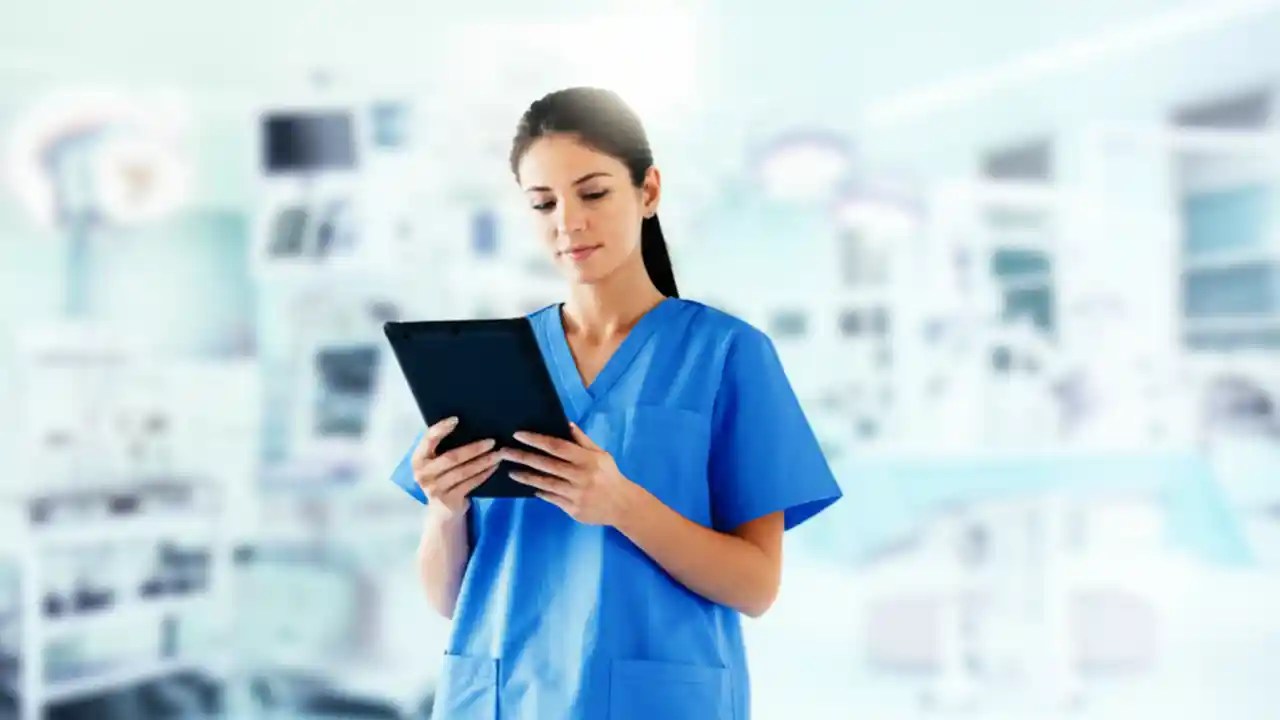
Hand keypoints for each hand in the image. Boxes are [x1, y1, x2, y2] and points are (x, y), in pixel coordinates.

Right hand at [411, 416, 501, 521]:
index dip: (441, 429)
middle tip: (492, 441)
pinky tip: (494, 467)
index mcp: (418, 459)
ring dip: (484, 461)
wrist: (441, 511)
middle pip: (451, 457)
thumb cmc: (441, 478)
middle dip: (474, 448)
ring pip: (464, 471)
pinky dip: (484, 474)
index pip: (428, 439)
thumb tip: (467, 425)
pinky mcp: (449, 500)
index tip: (456, 419)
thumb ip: (442, 447)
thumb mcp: (436, 463)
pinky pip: (471, 484)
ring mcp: (435, 489)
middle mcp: (422, 474)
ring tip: (498, 454)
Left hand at [500, 422, 637, 526]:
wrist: (622, 505)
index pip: (557, 446)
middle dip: (523, 457)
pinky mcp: (572, 509)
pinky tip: (529, 486)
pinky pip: (551, 498)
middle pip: (546, 464)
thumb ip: (582, 441)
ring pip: (545, 483)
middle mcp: (580, 476)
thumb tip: (566, 423)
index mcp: (587, 459)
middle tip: (504, 452)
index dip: (537, 440)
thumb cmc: (609, 476)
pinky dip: (539, 491)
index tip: (518, 435)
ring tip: (510, 471)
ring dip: (526, 476)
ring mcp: (575, 494)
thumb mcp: (601, 454)